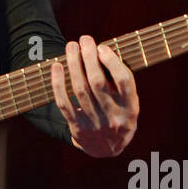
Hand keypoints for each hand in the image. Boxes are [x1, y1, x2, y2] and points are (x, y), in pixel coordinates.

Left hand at [50, 36, 138, 158]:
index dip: (112, 61)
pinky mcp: (77, 128)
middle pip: (98, 82)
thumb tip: (101, 51)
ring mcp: (94, 125)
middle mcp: (114, 118)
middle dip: (89, 57)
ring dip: (73, 64)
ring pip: (80, 90)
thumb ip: (120, 82)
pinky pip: (64, 103)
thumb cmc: (119, 114)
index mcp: (131, 109)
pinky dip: (58, 83)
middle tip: (84, 39)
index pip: (123, 81)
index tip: (102, 47)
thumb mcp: (129, 103)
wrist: (107, 149)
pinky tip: (57, 66)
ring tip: (71, 47)